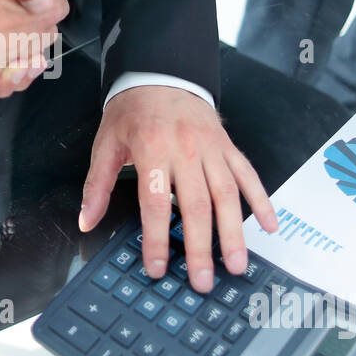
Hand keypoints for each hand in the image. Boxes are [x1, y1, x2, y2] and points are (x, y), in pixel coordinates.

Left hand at [78, 86, 278, 292]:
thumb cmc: (132, 112)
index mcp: (152, 149)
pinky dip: (261, 200)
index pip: (155, 203)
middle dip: (200, 248)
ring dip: (233, 233)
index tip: (158, 268)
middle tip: (202, 282)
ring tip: (237, 265)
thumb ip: (98, 185)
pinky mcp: (227, 146)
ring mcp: (211, 148)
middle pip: (196, 206)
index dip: (156, 239)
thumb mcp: (106, 144)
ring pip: (227, 195)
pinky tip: (269, 226)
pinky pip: (247, 175)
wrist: (161, 73)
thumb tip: (86, 220)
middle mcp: (186, 150)